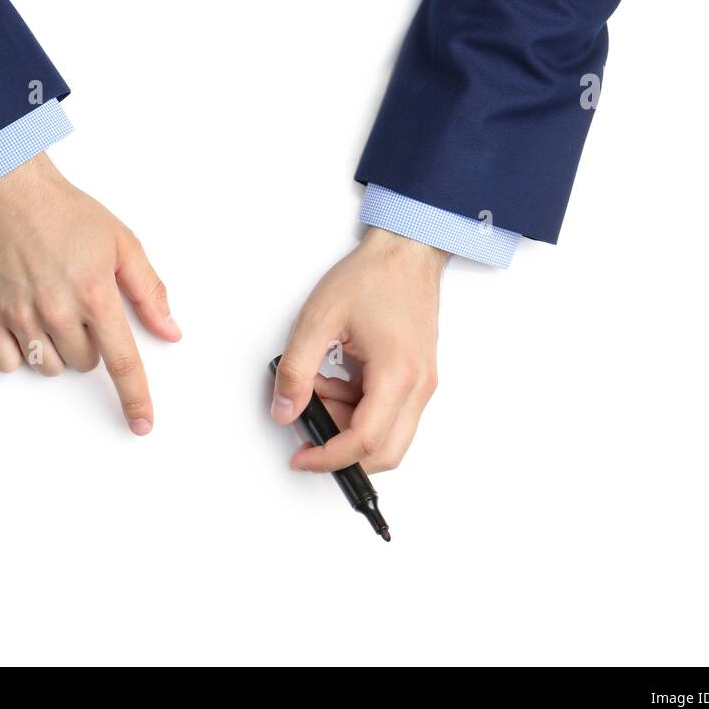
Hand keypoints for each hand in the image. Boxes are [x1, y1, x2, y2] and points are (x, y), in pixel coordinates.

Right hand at [0, 153, 180, 433]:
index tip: (142, 423)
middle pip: (85, 364)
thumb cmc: (68, 214)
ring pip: (49, 367)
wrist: (11, 190)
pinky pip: (7, 363)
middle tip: (81, 303)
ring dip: (58, 350)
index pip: (122, 362)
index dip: (135, 397)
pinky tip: (26, 324)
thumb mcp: (123, 243)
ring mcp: (20, 313)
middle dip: (91, 343)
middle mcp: (57, 309)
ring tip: (53, 309)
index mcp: (96, 293)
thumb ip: (149, 292)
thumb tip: (170, 332)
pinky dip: (19, 354)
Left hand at [271, 228, 446, 472]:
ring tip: (319, 383)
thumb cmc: (373, 276)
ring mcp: (423, 383)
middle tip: (308, 432)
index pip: (365, 441)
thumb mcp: (319, 318)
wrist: (407, 251)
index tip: (302, 456)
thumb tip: (285, 410)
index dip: (329, 457)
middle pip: (386, 452)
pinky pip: (391, 414)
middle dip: (342, 451)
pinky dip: (359, 409)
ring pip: (388, 435)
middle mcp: (419, 386)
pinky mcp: (418, 378)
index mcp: (397, 374)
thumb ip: (297, 369)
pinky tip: (337, 379)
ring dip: (348, 424)